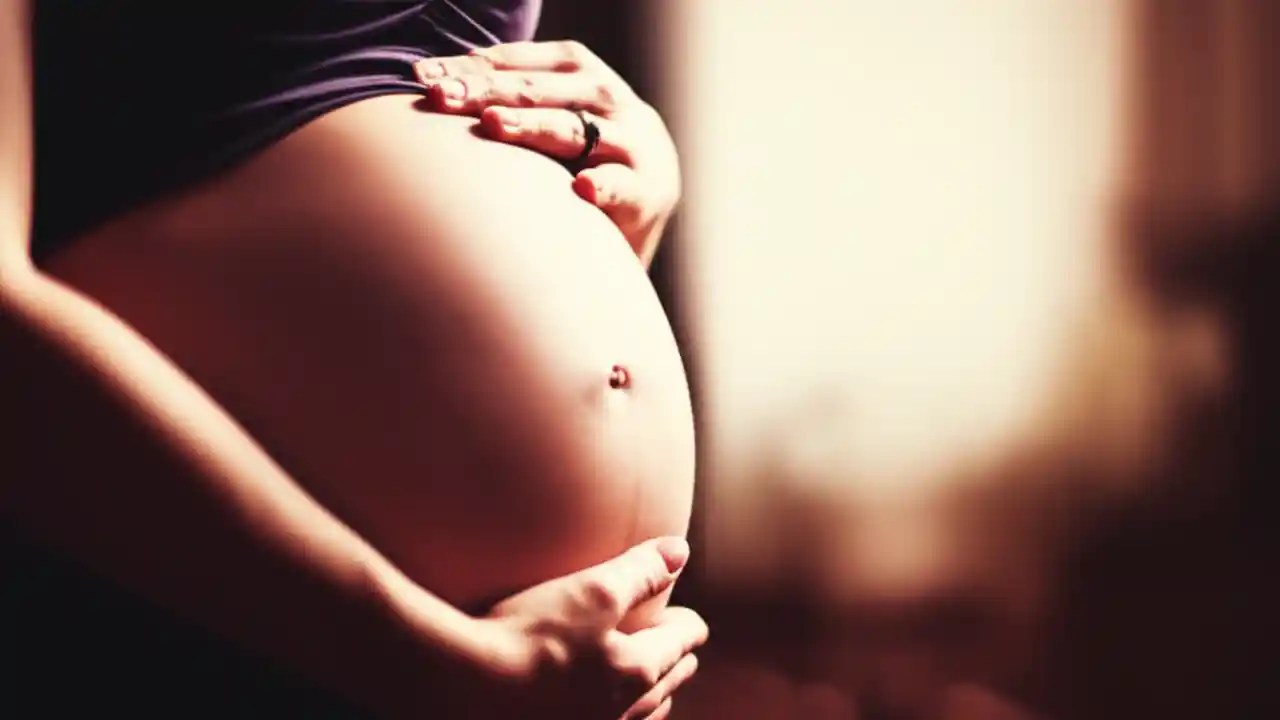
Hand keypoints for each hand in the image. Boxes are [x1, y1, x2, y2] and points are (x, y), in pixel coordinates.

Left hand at [415, 41, 680, 266]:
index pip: (531, 65)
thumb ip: (516, 102)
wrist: (641, 231)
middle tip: (442, 96)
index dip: (479, 66)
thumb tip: (440, 73)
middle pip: (550, 91)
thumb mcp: (557, 130)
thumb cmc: (585, 174)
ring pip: (581, 131)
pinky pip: (622, 188)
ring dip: (535, 126)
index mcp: (593, 81)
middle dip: (492, 90)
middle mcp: (619, 106)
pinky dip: (602, 186)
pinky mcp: (648, 196)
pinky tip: (580, 188)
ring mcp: (638, 149)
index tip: (424, 76)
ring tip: (493, 124)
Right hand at [436, 537, 707, 719]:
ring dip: (652, 693)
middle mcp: (625, 710)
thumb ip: (641, 570)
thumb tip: (680, 551)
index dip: (687, 621)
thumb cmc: (530, 636)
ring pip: (645, 714)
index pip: (684, 641)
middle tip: (671, 641)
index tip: (683, 613)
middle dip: (675, 658)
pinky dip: (621, 715)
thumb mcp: (592, 590)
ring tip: (646, 680)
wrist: (465, 688)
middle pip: (669, 681)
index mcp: (639, 670)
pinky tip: (600, 706)